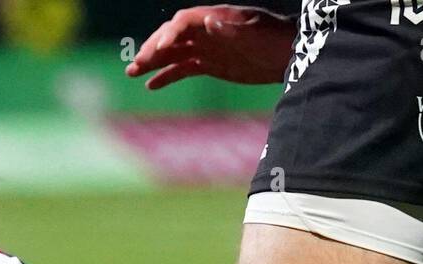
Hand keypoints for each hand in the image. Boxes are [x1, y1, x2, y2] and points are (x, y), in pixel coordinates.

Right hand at [126, 6, 295, 88]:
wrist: (290, 55)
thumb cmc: (275, 39)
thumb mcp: (255, 33)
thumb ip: (230, 29)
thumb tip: (207, 22)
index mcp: (215, 18)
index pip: (183, 22)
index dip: (168, 34)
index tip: (158, 51)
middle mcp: (206, 31)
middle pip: (172, 37)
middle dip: (152, 50)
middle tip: (135, 66)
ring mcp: (207, 48)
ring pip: (173, 53)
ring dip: (152, 62)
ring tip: (131, 73)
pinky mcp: (210, 65)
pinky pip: (183, 69)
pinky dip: (167, 76)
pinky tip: (151, 86)